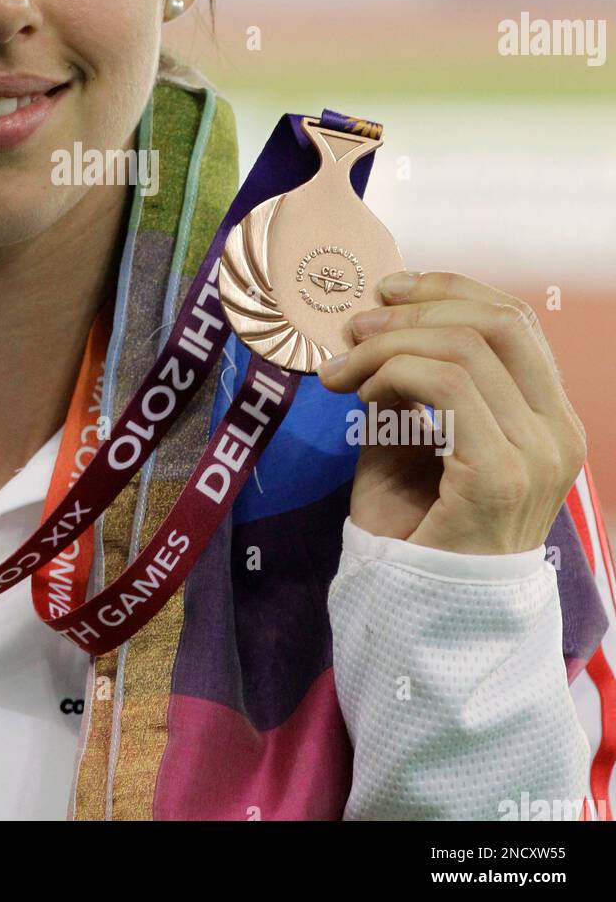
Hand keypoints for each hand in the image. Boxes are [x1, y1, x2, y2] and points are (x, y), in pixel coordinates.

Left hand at [316, 270, 586, 554]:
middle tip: (355, 328)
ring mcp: (537, 454)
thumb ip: (411, 382)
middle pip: (498, 321)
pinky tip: (362, 396)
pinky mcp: (499, 475)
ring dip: (389, 344)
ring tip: (343, 369)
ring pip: (466, 348)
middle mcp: (558, 432)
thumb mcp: (412, 438)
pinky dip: (393, 374)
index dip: (450, 289)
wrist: (419, 612)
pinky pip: (445, 387)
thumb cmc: (415, 529)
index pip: (516, 321)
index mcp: (548, 418)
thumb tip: (381, 324)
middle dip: (416, 309)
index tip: (390, 289)